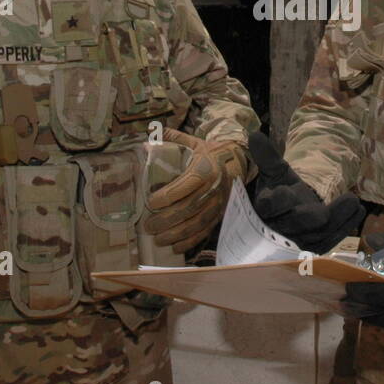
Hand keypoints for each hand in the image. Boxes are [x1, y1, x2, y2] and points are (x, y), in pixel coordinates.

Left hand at [144, 129, 246, 252]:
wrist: (236, 162)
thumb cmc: (208, 153)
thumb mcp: (193, 142)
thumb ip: (172, 138)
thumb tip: (148, 135)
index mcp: (205, 169)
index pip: (186, 185)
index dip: (168, 195)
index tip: (151, 201)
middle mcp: (213, 189)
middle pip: (189, 208)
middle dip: (166, 220)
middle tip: (148, 226)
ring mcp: (218, 204)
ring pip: (196, 223)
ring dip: (175, 234)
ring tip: (158, 239)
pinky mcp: (219, 216)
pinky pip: (205, 232)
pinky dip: (190, 242)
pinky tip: (175, 248)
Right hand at [247, 131, 365, 253]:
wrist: (288, 214)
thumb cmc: (279, 190)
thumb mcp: (275, 173)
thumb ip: (267, 157)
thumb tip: (255, 135)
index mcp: (265, 209)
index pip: (269, 207)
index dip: (278, 200)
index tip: (287, 190)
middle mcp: (280, 229)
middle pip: (297, 224)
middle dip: (312, 216)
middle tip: (325, 209)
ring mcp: (299, 241)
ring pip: (319, 234)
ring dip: (338, 218)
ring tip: (354, 201)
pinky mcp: (315, 248)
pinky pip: (331, 240)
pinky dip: (346, 225)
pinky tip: (359, 211)